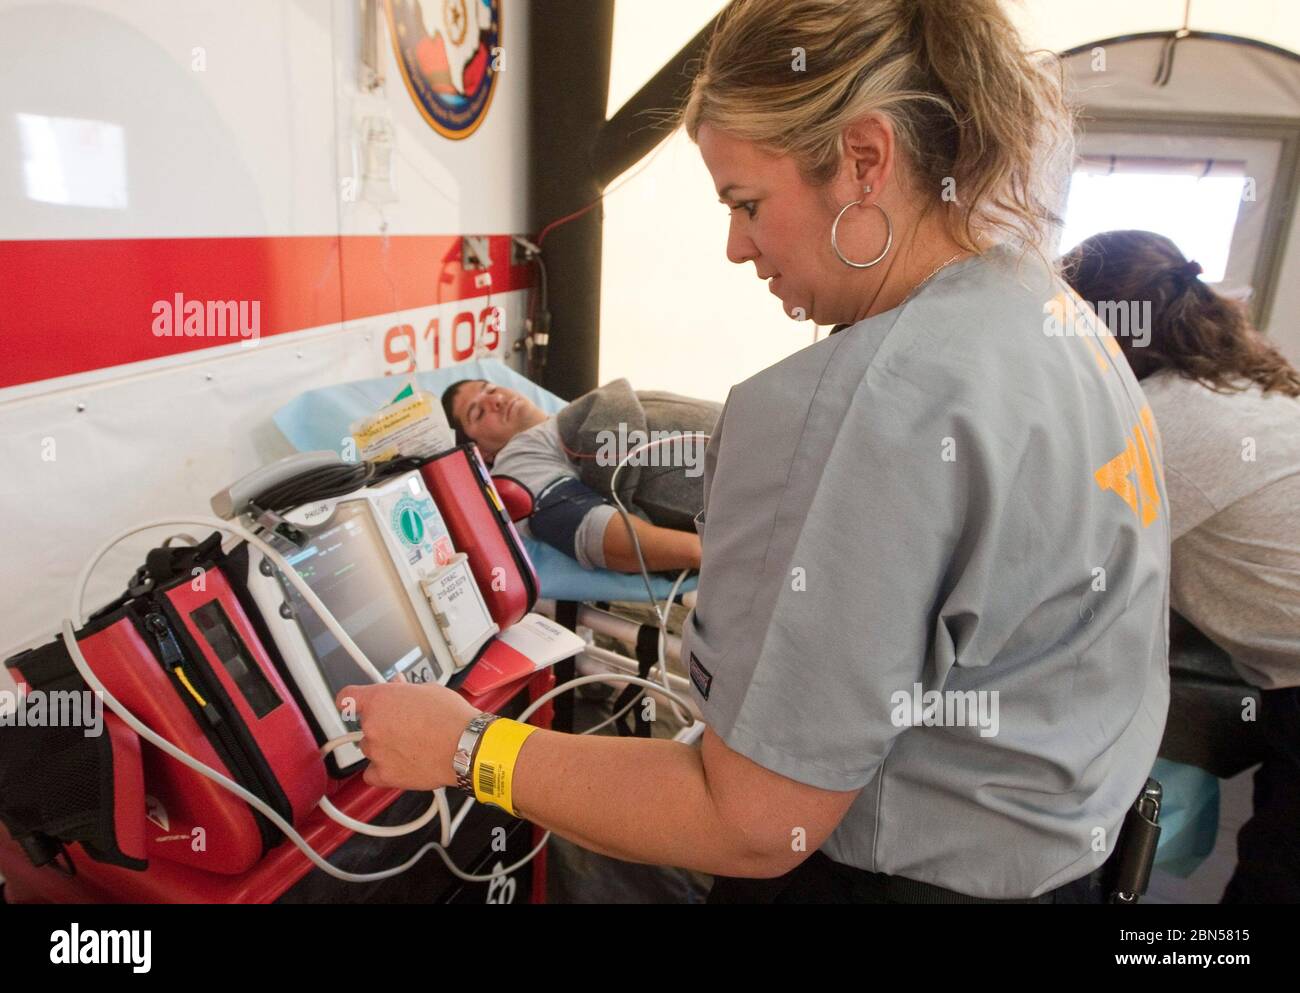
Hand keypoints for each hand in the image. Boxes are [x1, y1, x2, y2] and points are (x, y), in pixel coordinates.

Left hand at [334, 682, 480, 790]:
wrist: (466, 747)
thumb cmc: (451, 718)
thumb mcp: (429, 690)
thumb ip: (405, 690)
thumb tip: (399, 686)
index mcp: (379, 700)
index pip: (347, 698)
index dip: (351, 701)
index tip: (353, 705)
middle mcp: (372, 726)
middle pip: (365, 725)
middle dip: (382, 725)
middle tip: (405, 725)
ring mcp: (376, 752)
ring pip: (371, 749)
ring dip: (384, 747)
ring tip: (412, 745)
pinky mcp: (384, 775)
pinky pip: (373, 773)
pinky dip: (383, 770)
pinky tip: (401, 763)